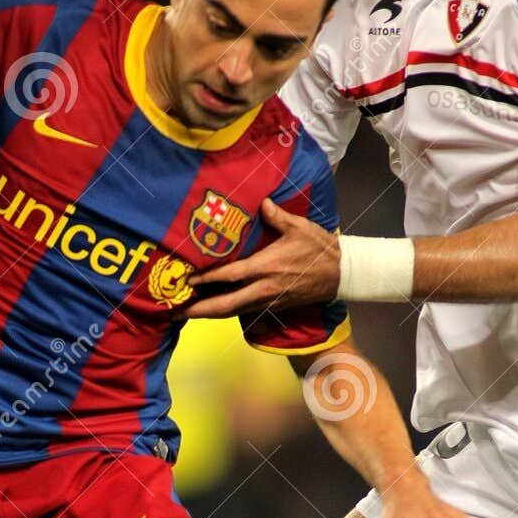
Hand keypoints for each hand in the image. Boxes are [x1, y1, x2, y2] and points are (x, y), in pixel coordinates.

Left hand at [184, 197, 340, 318]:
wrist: (342, 274)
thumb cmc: (320, 248)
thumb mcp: (300, 227)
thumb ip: (277, 216)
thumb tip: (262, 202)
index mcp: (267, 267)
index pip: (230, 276)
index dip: (207, 280)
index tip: (186, 281)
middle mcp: (264, 288)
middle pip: (225, 305)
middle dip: (199, 310)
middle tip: (175, 311)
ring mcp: (267, 300)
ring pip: (232, 312)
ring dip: (208, 314)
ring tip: (185, 313)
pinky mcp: (272, 306)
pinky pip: (243, 311)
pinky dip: (224, 311)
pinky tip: (211, 309)